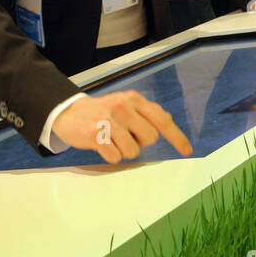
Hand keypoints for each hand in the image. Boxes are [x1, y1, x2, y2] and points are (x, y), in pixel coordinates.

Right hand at [53, 90, 191, 163]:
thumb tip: (167, 118)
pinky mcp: (96, 134)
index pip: (162, 119)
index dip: (177, 137)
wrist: (69, 113)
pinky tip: (101, 145)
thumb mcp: (125, 105)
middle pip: (150, 138)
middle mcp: (124, 106)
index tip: (187, 151)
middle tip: (124, 135)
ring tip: (111, 140)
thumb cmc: (102, 112)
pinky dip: (110, 156)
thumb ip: (145, 112)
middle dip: (140, 142)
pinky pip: (116, 157)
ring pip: (133, 151)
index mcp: (134, 99)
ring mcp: (109, 120)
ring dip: (124, 151)